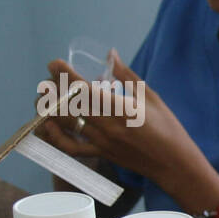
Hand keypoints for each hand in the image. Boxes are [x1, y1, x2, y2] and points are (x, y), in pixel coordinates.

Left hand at [34, 52, 204, 189]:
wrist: (174, 163)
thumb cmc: (167, 127)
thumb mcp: (150, 97)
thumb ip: (126, 75)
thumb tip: (110, 54)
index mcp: (121, 108)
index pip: (84, 89)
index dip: (64, 74)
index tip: (54, 63)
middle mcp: (107, 126)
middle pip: (68, 105)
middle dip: (53, 89)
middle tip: (50, 80)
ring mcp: (102, 142)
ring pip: (65, 124)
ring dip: (50, 109)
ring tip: (44, 98)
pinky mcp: (101, 154)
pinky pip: (72, 148)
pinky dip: (56, 136)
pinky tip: (50, 125)